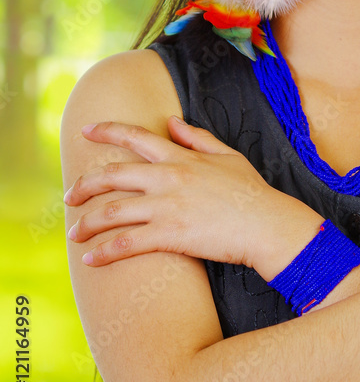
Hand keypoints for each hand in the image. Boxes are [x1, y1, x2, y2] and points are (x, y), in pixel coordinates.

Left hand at [65, 117, 321, 275]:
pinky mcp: (169, 235)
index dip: (107, 131)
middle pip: (113, 175)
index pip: (135, 137)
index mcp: (180, 157)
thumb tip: (172, 122)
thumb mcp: (228, 155)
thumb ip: (197, 137)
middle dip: (85, 186)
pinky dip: (104, 253)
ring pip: (112, 212)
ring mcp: (167, 206)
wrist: (267, 225)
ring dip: (87, 224)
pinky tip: (90, 260)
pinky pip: (126, 243)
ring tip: (75, 234)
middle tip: (70, 196)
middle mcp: (168, 178)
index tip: (86, 130)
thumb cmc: (252, 192)